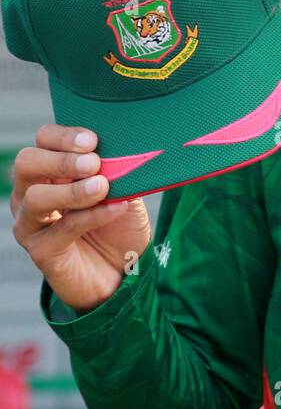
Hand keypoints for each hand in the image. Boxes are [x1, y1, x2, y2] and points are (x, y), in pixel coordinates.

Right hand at [10, 124, 151, 313]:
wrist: (123, 272)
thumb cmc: (118, 225)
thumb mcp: (124, 190)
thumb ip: (118, 170)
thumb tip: (122, 151)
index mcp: (49, 171)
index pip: (43, 140)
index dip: (63, 136)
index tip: (92, 140)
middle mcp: (31, 193)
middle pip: (27, 163)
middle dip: (60, 160)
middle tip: (93, 163)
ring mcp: (31, 223)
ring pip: (35, 198)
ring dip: (72, 190)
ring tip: (102, 187)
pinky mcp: (41, 251)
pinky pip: (61, 229)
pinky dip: (91, 216)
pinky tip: (116, 208)